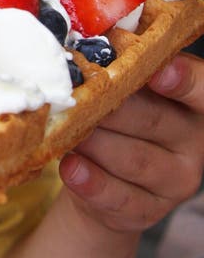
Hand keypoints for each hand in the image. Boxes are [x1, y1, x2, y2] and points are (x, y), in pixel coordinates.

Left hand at [59, 52, 203, 232]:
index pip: (203, 89)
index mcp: (194, 103)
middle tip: (79, 96)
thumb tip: (93, 47)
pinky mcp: (148, 210)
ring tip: (67, 129)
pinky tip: (70, 167)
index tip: (158, 72)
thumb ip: (125, 71)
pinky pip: (119, 196)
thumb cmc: (121, 118)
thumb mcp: (131, 93)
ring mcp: (175, 180)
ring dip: (95, 142)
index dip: (184, 80)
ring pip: (134, 158)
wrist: (107, 178)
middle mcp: (193, 141)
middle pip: (153, 120)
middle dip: (111, 108)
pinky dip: (91, 182)